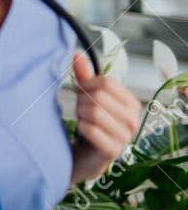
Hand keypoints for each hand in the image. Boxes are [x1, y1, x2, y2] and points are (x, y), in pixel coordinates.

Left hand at [70, 53, 141, 182]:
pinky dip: (80, 127)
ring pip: (94, 112)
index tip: (81, 94)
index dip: (87, 84)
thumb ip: (84, 76)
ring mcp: (125, 137)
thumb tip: (76, 53)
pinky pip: (90, 130)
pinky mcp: (113, 151)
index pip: (107, 82)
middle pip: (99, 96)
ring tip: (81, 120)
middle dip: (81, 101)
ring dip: (80, 114)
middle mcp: (133, 119)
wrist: (85, 156)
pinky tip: (82, 132)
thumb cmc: (89, 122)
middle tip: (80, 110)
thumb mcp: (88, 97)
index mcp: (131, 103)